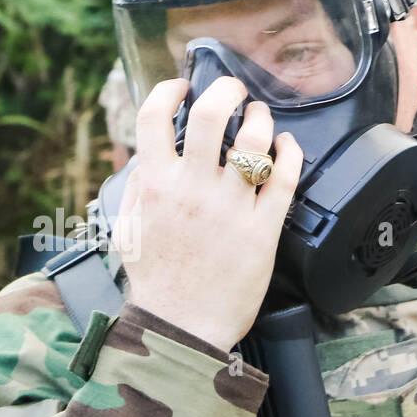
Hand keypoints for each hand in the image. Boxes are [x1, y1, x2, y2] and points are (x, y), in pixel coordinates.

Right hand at [115, 76, 304, 352]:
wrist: (180, 328)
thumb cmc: (155, 283)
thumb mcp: (128, 230)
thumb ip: (137, 188)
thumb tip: (146, 156)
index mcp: (155, 186)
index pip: (155, 117)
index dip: (168, 91)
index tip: (180, 88)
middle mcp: (192, 190)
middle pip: (211, 114)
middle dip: (225, 89)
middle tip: (232, 90)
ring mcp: (230, 208)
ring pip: (254, 140)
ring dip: (260, 117)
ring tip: (260, 116)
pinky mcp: (262, 229)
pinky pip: (284, 177)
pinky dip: (289, 152)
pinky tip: (286, 146)